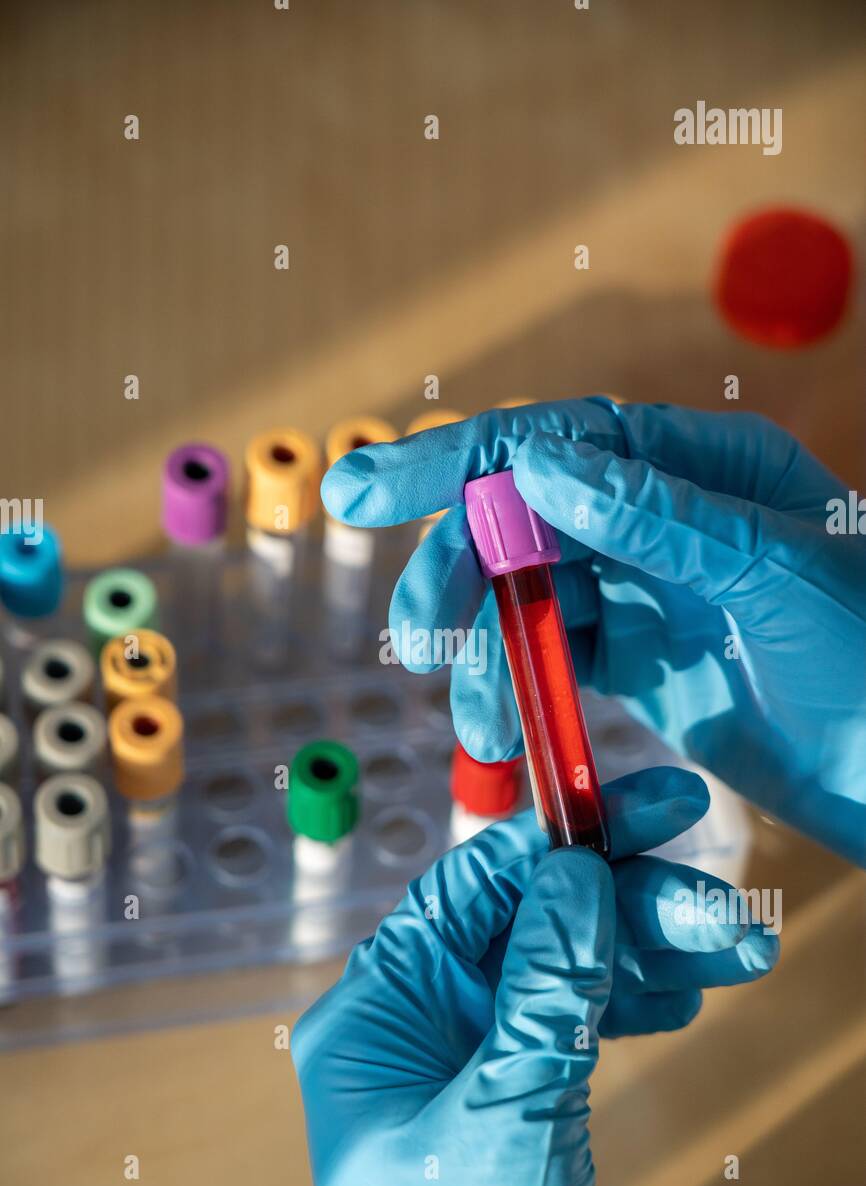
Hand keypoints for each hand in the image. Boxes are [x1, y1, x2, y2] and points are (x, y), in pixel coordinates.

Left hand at [292, 767, 777, 1185]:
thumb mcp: (503, 1114)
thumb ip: (543, 987)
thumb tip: (574, 873)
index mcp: (379, 1010)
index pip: (472, 887)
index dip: (563, 838)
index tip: (648, 808)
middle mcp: (417, 1021)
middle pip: (533, 924)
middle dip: (630, 907)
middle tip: (720, 902)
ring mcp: (467, 1057)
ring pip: (566, 971)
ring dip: (651, 952)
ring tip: (736, 945)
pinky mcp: (511, 1093)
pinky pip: (574, 1023)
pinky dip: (633, 1004)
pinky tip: (687, 993)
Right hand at [323, 401, 865, 864]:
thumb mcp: (774, 570)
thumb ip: (654, 516)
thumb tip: (533, 465)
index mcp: (702, 466)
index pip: (557, 442)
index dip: (453, 461)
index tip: (359, 489)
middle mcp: (662, 522)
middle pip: (522, 524)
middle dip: (457, 578)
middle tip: (414, 642)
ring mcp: (649, 597)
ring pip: (527, 603)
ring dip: (486, 660)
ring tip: (483, 728)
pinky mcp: (641, 670)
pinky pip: (552, 665)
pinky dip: (516, 696)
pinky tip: (503, 735)